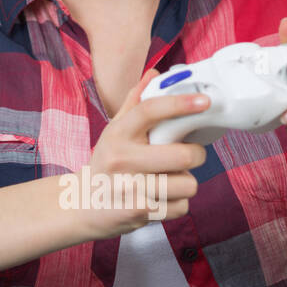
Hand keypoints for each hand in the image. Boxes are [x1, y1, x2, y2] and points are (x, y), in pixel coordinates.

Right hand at [79, 68, 209, 237]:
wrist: (81, 206)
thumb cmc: (106, 164)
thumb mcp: (114, 132)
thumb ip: (134, 104)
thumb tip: (155, 74)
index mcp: (118, 133)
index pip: (150, 110)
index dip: (181, 103)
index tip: (205, 101)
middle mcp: (122, 159)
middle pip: (183, 154)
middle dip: (196, 155)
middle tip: (190, 155)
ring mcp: (130, 187)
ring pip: (188, 183)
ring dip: (186, 182)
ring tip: (170, 180)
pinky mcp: (139, 212)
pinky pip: (182, 206)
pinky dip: (178, 204)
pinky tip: (162, 199)